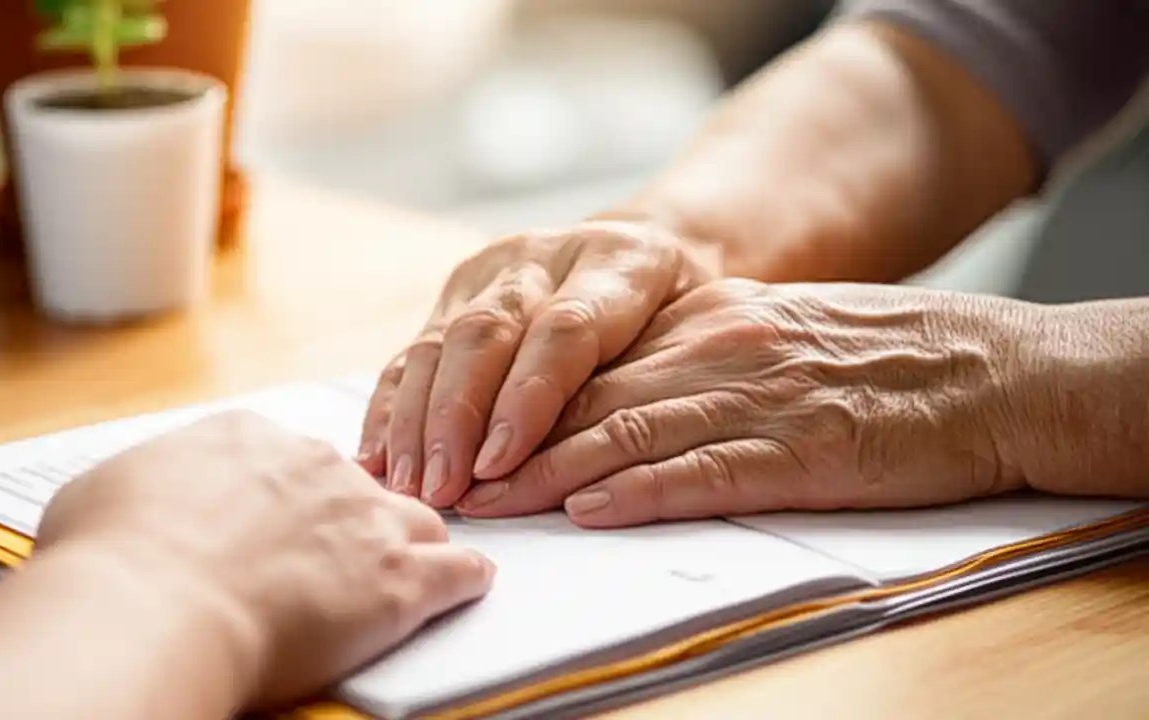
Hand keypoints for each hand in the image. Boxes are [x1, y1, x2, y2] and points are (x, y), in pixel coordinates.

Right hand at [37, 411, 494, 707]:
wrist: (152, 605)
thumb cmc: (111, 556)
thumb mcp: (101, 491)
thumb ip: (141, 484)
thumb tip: (135, 498)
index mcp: (250, 437)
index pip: (293, 459)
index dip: (293, 496)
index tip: (289, 519)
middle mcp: (319, 465)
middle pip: (361, 486)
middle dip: (356, 517)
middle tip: (346, 550)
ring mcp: (366, 519)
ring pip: (419, 520)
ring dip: (417, 543)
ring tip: (416, 565)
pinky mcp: (399, 580)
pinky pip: (458, 572)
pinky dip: (464, 580)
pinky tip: (467, 586)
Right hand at [357, 219, 713, 508]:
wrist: (640, 250)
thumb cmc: (679, 314)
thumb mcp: (695, 333)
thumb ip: (655, 378)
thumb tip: (613, 462)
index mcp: (618, 262)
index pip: (563, 330)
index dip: (528, 397)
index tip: (499, 463)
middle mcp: (542, 257)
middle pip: (487, 334)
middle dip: (457, 417)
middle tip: (444, 488)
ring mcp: (489, 273)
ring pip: (440, 343)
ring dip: (417, 421)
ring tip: (409, 485)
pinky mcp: (452, 296)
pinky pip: (413, 352)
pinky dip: (391, 408)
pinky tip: (377, 458)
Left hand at [456, 279, 1035, 526]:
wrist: (995, 372)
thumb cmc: (890, 360)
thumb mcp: (781, 334)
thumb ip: (707, 357)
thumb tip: (635, 394)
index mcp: (712, 322)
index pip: (593, 368)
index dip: (518, 405)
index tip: (464, 437)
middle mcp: (722, 352)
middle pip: (590, 401)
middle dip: (508, 443)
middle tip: (445, 481)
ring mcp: (761, 400)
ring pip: (629, 433)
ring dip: (548, 472)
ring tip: (490, 504)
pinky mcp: (803, 452)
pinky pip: (705, 471)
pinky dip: (640, 491)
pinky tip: (590, 508)